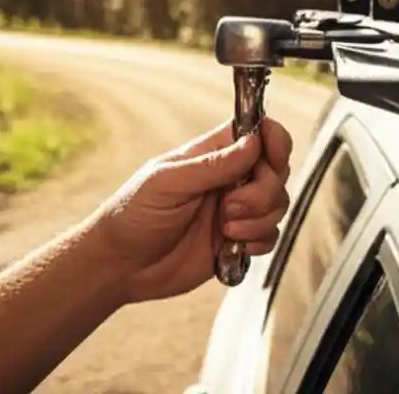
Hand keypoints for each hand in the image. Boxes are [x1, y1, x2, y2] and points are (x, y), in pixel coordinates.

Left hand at [89, 118, 292, 303]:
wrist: (120, 266)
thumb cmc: (133, 215)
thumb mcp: (168, 183)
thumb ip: (212, 165)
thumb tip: (253, 143)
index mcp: (212, 155)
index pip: (258, 132)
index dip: (273, 141)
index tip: (270, 160)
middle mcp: (228, 179)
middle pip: (276, 171)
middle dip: (262, 192)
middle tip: (229, 207)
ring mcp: (235, 210)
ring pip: (277, 204)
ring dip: (259, 219)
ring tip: (225, 230)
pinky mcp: (237, 240)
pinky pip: (270, 236)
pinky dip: (259, 242)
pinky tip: (232, 247)